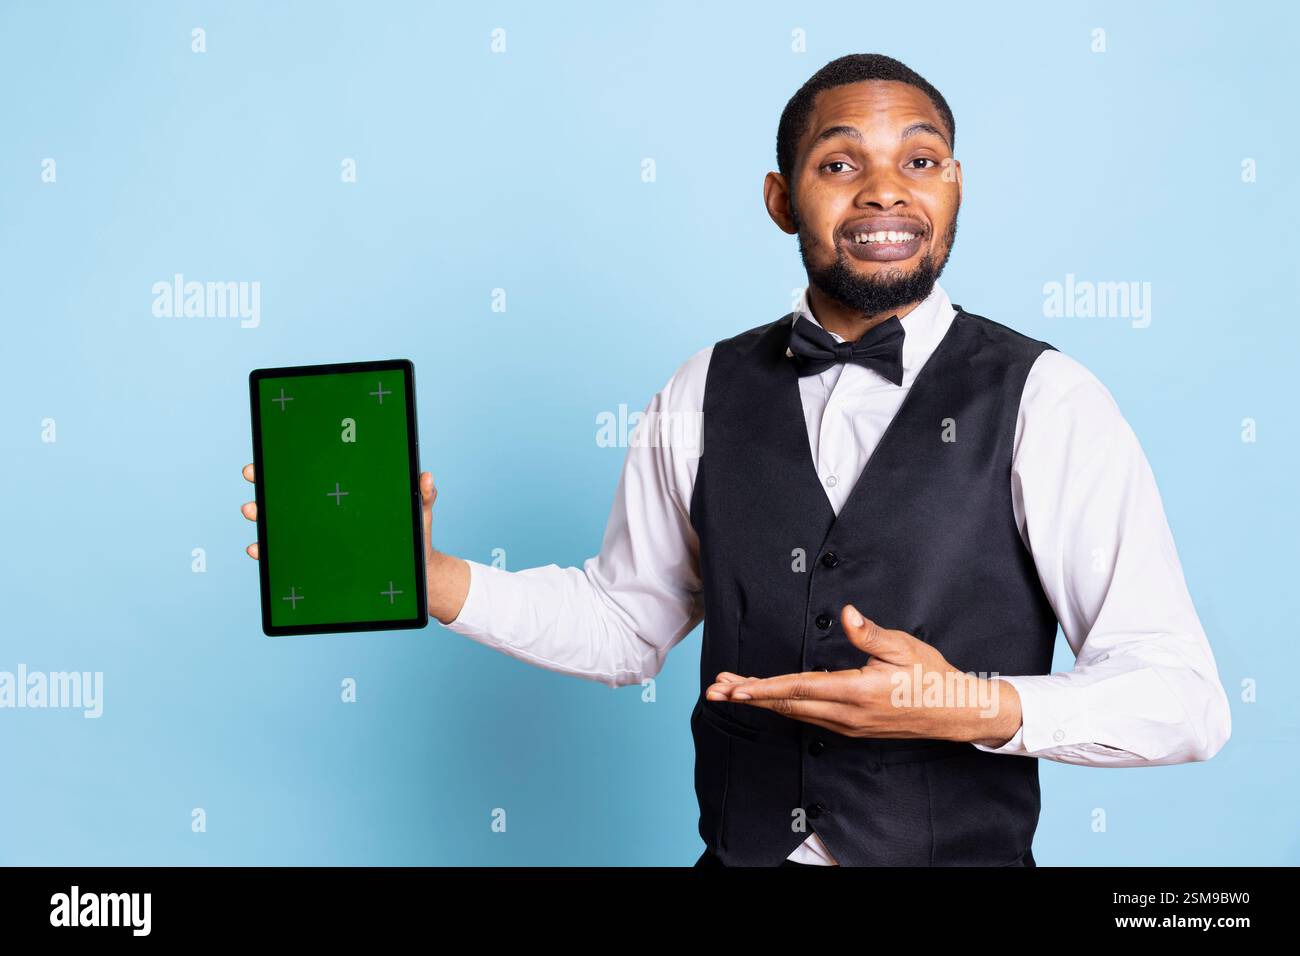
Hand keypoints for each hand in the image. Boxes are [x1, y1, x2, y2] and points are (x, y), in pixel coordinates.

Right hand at [239, 464, 470, 623]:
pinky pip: (287, 555)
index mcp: (347, 495)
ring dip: (261, 517)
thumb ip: (424, 495)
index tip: (267, 453)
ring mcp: (321, 538)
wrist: (417, 573)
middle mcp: (327, 514)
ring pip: (282, 524)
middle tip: (253, 475)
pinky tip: (258, 550)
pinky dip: (268, 552)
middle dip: (265, 484)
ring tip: (253, 511)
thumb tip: (425, 476)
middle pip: (289, 496)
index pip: (313, 474)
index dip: (289, 462)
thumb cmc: (415, 536)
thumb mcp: (420, 512)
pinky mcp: (320, 562)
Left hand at [704, 604, 1021, 745]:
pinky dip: (784, 706)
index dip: (765, 688)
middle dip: (750, 696)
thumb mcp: (903, 647)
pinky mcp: (851, 727)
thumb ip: (870, 633)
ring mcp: (848, 724)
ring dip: (763, 701)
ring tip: (732, 690)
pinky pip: (809, 717)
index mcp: (858, 691)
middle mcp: (848, 713)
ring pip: (795, 713)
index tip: (737, 688)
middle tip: (716, 690)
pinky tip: (770, 698)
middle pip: (788, 704)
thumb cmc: (930, 675)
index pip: (800, 689)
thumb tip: (846, 614)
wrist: (954, 712)